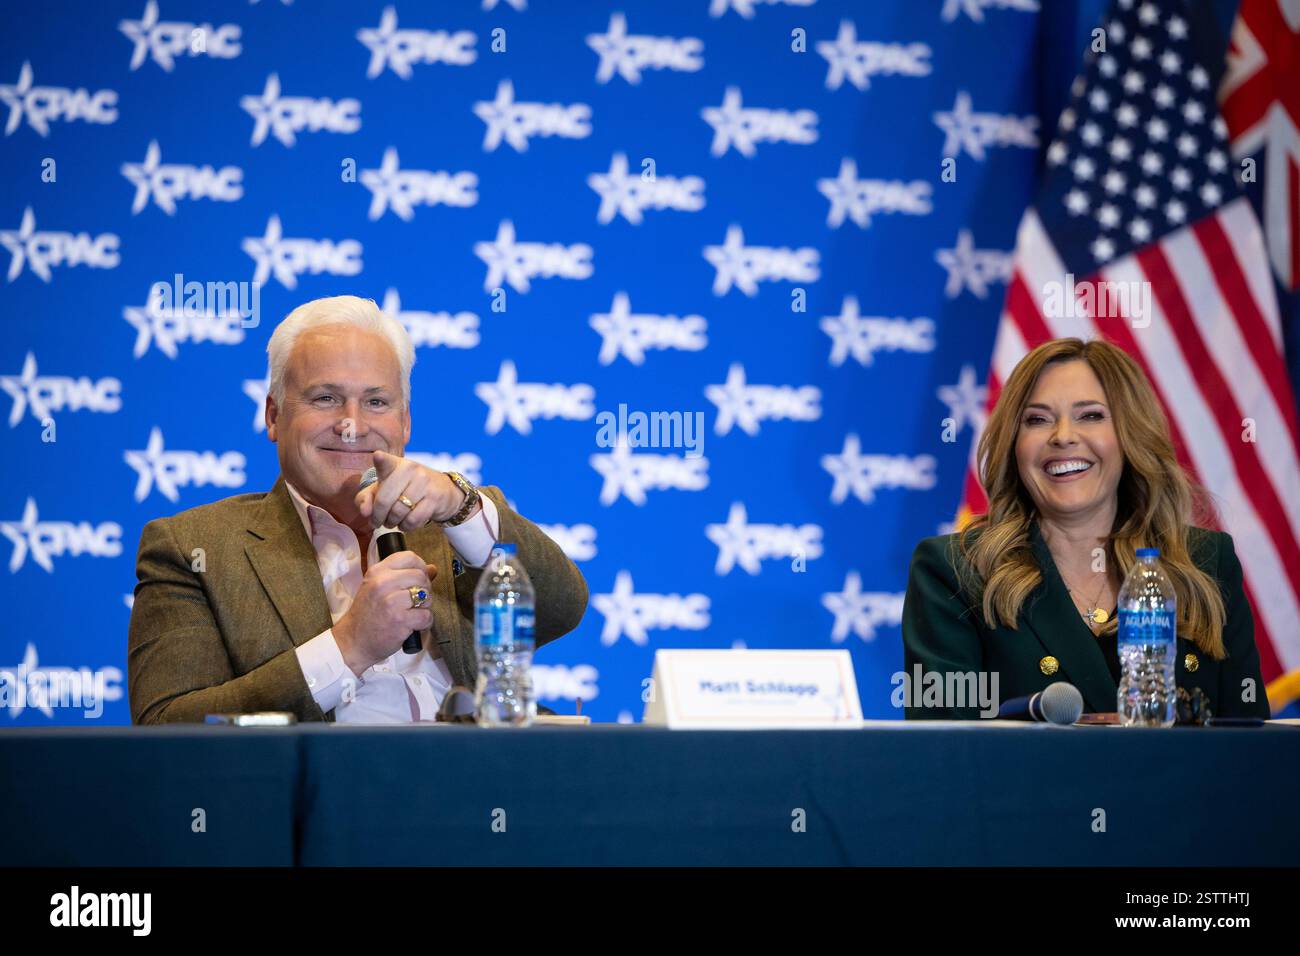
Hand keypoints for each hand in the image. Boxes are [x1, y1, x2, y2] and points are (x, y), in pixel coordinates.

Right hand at [332, 551, 438, 676]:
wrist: (353, 641)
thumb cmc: (368, 615)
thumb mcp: (379, 588)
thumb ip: (404, 576)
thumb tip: (432, 568)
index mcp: (377, 572)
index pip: (410, 557)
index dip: (420, 568)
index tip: (418, 579)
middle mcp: (383, 584)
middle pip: (421, 577)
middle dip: (424, 590)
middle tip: (414, 601)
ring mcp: (391, 602)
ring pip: (426, 596)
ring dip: (424, 607)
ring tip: (411, 613)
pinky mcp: (400, 620)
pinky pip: (426, 616)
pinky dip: (424, 623)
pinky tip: (412, 625)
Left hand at [354, 450, 467, 531]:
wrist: (443, 490)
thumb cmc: (406, 489)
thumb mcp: (384, 489)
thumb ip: (367, 498)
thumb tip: (365, 512)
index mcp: (394, 464)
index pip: (386, 462)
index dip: (381, 460)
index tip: (378, 457)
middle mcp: (410, 469)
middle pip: (384, 500)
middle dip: (378, 517)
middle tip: (378, 522)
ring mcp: (424, 482)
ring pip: (398, 512)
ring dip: (392, 523)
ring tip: (393, 522)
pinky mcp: (435, 498)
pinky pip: (413, 520)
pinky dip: (406, 526)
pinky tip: (406, 523)